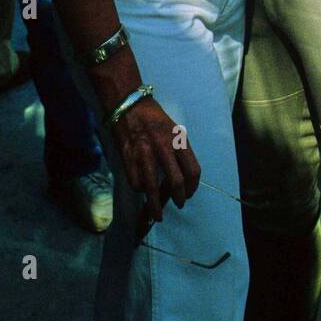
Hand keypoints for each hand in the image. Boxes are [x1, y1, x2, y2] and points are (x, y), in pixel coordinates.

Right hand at [112, 97, 199, 221]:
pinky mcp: (128, 158)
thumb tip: (181, 178)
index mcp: (178, 139)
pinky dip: (139, 190)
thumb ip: (179, 151)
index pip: (193, 170)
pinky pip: (136, 183)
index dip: (193, 186)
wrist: (128, 105)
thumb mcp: (174, 129)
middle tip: (179, 204)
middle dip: (179, 198)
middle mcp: (163, 147)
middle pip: (176, 181)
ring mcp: (144, 153)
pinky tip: (142, 189)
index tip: (189, 193)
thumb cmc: (154, 117)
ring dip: (156, 206)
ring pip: (152, 188)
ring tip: (158, 215)